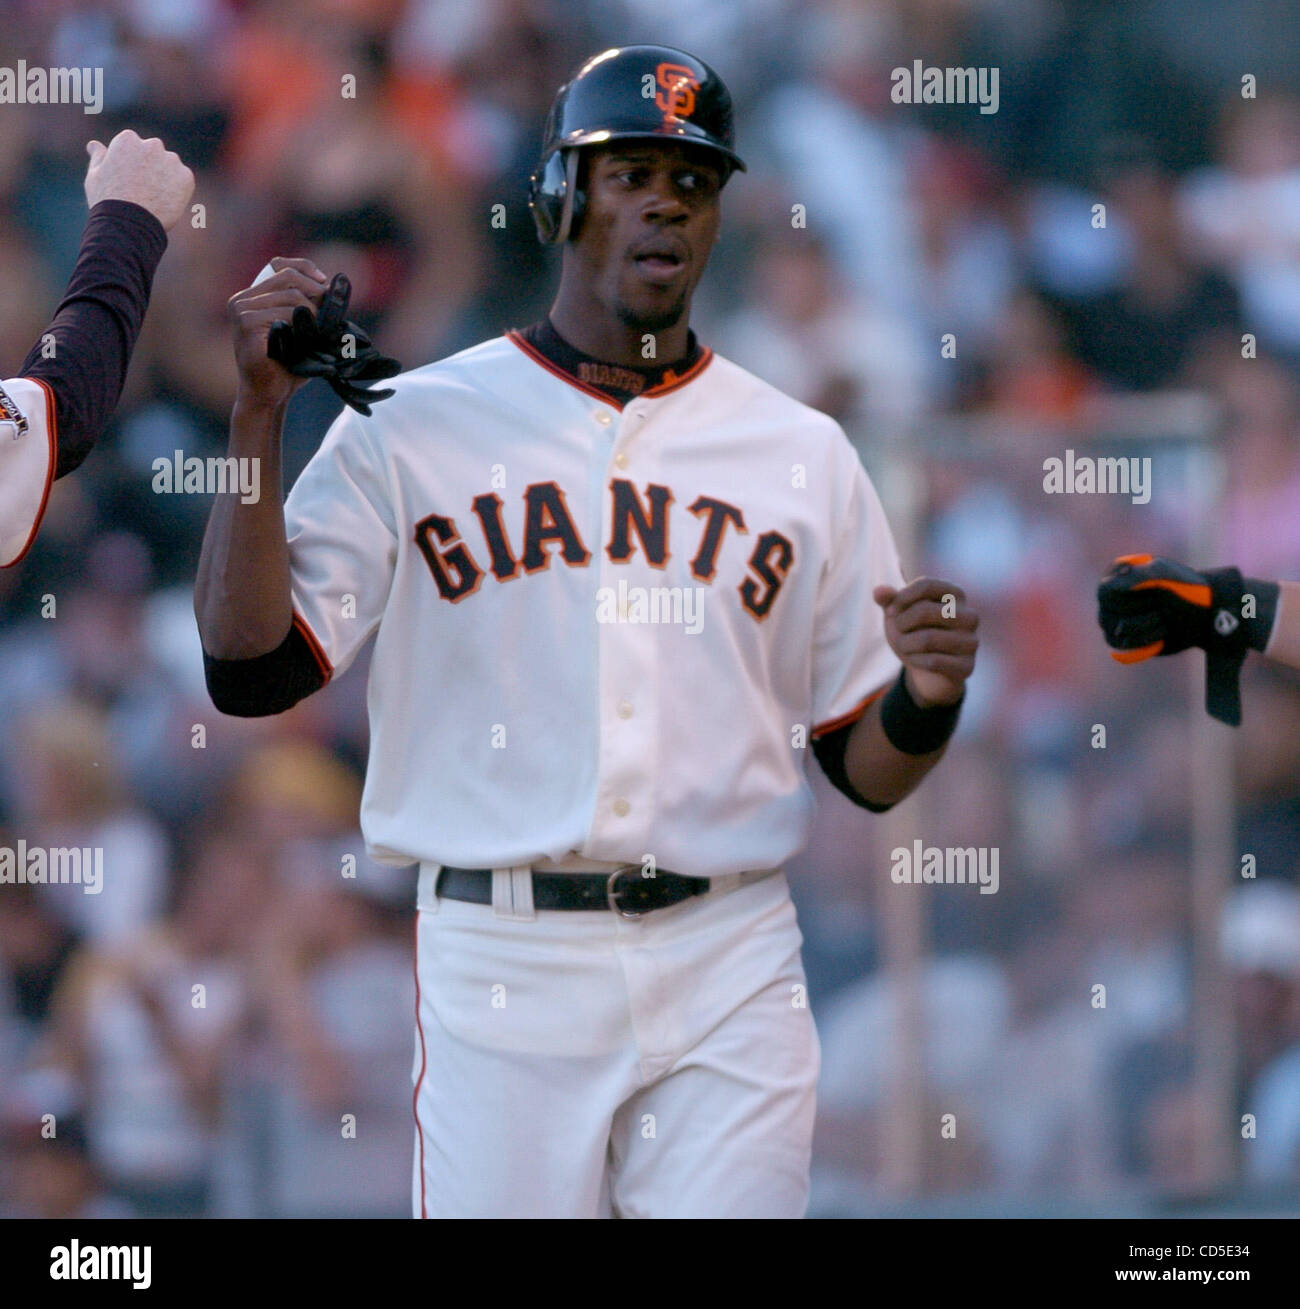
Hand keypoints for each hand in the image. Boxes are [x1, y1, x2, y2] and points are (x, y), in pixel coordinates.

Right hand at [84, 129, 194, 230]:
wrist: (130, 223)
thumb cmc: (108, 200)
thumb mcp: (95, 176)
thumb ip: (99, 158)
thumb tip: (94, 145)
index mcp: (128, 140)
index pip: (134, 146)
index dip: (131, 165)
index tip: (128, 180)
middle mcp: (152, 145)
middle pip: (154, 153)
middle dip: (150, 166)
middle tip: (143, 190)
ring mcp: (171, 161)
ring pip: (170, 166)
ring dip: (165, 177)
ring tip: (153, 198)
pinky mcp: (186, 177)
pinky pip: (184, 181)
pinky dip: (178, 190)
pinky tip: (165, 202)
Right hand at [227, 258, 329, 409]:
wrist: (269, 394)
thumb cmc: (287, 364)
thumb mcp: (299, 329)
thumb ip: (308, 305)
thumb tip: (332, 283)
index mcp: (250, 297)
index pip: (278, 265)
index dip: (305, 268)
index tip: (325, 282)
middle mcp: (242, 299)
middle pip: (288, 277)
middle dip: (315, 291)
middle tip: (328, 313)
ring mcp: (241, 310)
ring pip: (292, 297)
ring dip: (313, 315)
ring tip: (317, 335)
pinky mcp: (247, 323)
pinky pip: (287, 314)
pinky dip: (303, 327)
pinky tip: (304, 342)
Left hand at [874, 578, 978, 706]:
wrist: (926, 670)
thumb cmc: (913, 633)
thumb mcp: (898, 614)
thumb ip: (889, 600)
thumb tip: (878, 591)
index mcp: (955, 594)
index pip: (926, 585)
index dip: (902, 598)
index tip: (891, 611)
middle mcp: (970, 615)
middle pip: (924, 611)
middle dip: (901, 623)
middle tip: (898, 630)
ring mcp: (971, 642)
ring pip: (927, 639)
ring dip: (905, 644)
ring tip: (905, 646)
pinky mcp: (967, 666)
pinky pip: (934, 662)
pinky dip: (915, 661)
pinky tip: (915, 660)